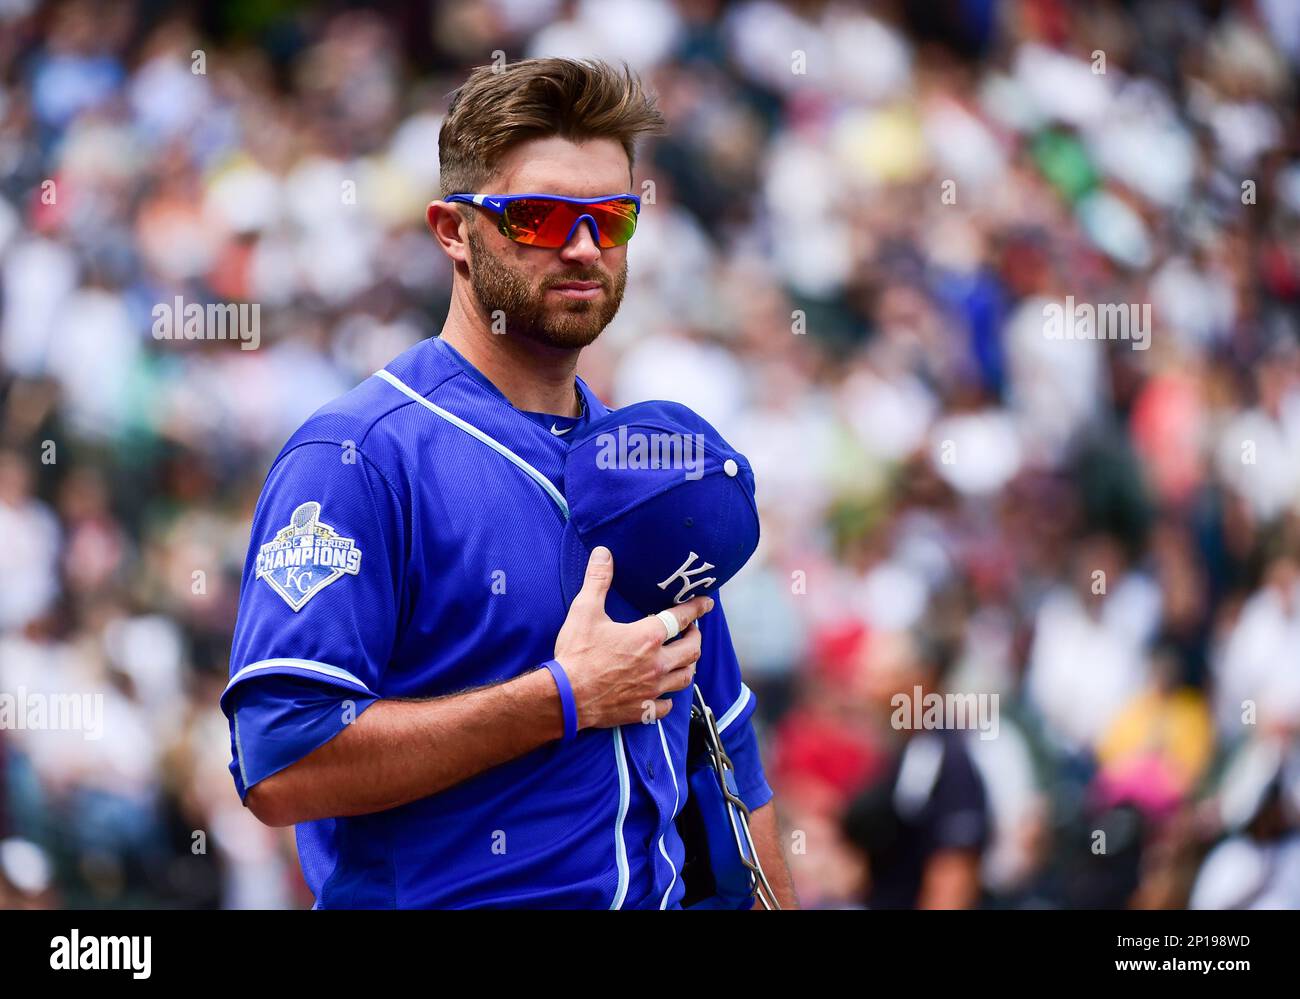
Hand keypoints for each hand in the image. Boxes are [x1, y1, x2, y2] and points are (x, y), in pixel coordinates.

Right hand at [553, 546, 712, 729]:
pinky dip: (669, 699)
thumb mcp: (585, 611)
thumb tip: (604, 553)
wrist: (565, 697)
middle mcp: (657, 663)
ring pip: (686, 677)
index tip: (707, 603)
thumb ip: (598, 580)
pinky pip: (666, 706)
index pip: (682, 618)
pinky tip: (665, 695)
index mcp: (648, 637)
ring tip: (685, 659)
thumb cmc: (577, 654)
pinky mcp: (642, 709)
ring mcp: (652, 689)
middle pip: (692, 649)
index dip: (697, 608)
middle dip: (696, 637)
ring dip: (688, 665)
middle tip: (693, 632)